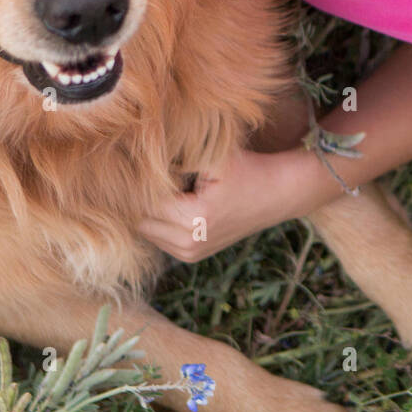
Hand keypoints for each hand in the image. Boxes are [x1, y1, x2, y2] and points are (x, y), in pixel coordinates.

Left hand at [138, 145, 312, 261]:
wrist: (277, 193)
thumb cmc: (246, 167)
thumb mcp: (211, 156)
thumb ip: (173, 160)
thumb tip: (133, 160)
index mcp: (194, 218)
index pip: (143, 201)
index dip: (139, 182)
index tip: (141, 164)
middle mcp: (189, 243)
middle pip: (139, 219)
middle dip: (142, 198)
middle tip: (155, 175)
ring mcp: (190, 253)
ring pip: (145, 230)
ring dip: (151, 210)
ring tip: (172, 189)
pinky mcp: (192, 256)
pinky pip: (158, 237)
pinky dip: (161, 220)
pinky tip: (178, 202)